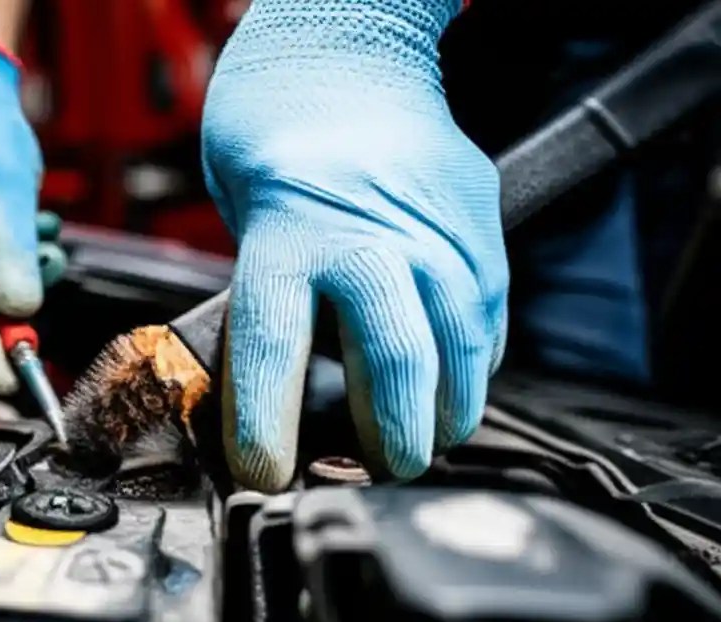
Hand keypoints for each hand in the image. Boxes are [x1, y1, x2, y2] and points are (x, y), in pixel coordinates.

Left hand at [203, 0, 507, 490]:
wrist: (348, 43)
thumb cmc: (276, 128)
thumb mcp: (237, 207)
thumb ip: (261, 289)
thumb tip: (274, 383)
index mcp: (286, 229)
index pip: (274, 349)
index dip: (266, 426)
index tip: (264, 474)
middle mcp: (368, 233)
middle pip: (394, 362)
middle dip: (391, 435)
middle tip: (384, 468)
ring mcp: (435, 228)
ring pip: (460, 347)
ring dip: (446, 411)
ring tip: (427, 443)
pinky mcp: (481, 222)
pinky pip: (488, 314)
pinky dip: (475, 361)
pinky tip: (455, 383)